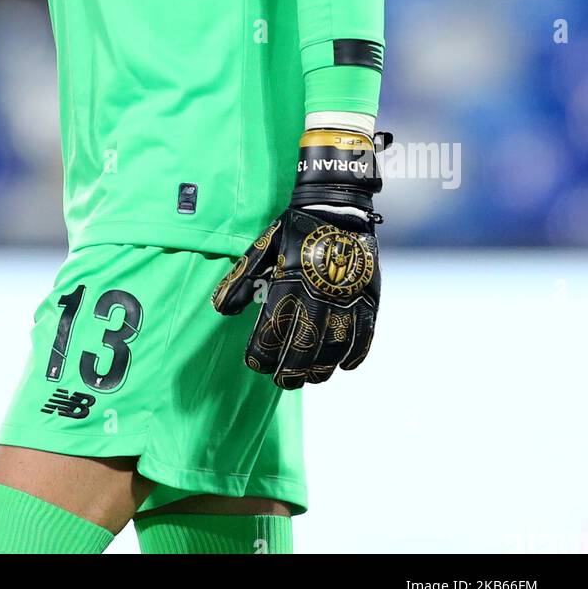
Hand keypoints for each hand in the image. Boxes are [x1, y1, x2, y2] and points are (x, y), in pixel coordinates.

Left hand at [211, 129, 388, 388]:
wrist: (337, 207)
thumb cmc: (295, 229)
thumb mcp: (262, 247)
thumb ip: (241, 279)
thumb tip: (220, 309)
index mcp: (288, 283)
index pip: (271, 332)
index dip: (261, 355)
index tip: (255, 364)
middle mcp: (317, 296)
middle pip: (302, 349)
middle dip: (288, 372)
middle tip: (282, 380)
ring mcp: (345, 299)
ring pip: (333, 350)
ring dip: (320, 371)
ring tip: (309, 378)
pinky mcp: (367, 299)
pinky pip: (364, 337)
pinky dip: (354, 356)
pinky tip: (344, 365)